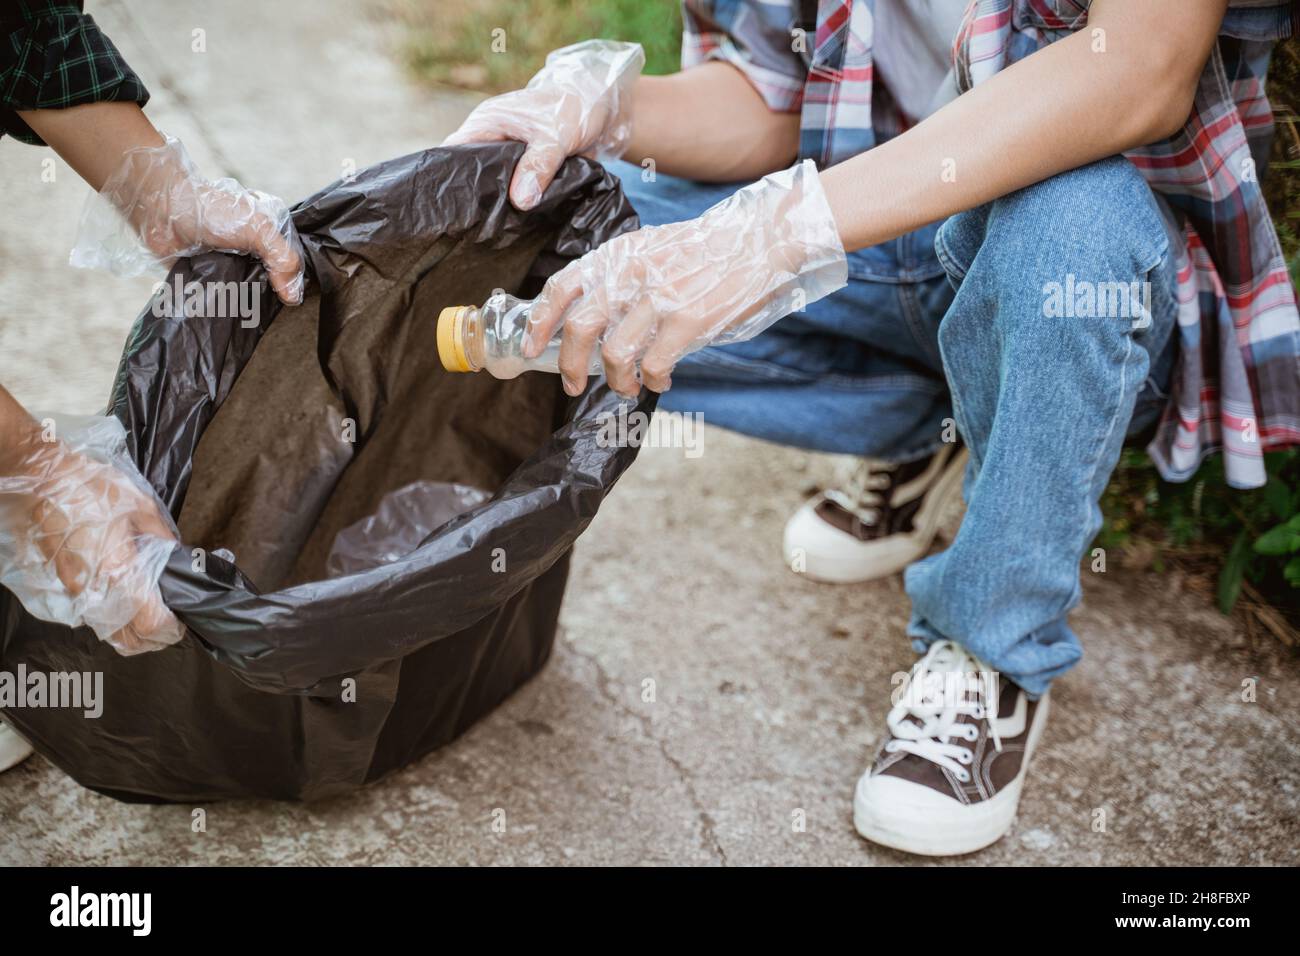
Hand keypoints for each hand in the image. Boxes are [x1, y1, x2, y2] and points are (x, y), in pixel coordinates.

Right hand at [0, 420, 183, 655]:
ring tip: (152, 616)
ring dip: (131, 632)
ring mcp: (74, 590)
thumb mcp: (141, 506)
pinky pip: (90, 613)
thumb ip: (162, 537)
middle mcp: (93, 590)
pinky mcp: (62, 583)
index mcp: (118, 572)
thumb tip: (176, 556)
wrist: (43, 480)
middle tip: (171, 625)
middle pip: (127, 639)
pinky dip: (111, 617)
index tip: (182, 623)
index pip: (148, 623)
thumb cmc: (91, 489)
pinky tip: (125, 602)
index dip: (170, 630)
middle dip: (153, 640)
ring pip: (106, 630)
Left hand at [71, 135, 304, 304]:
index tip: (289, 299)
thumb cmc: (212, 210)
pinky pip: (222, 297)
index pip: (290, 264)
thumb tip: (293, 297)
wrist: (162, 208)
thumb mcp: (258, 230)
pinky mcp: (208, 277)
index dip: (293, 282)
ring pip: (247, 292)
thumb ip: (281, 259)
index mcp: (269, 233)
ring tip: (247, 317)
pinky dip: (224, 306)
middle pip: (271, 281)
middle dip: (269, 296)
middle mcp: (252, 249)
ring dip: (246, 304)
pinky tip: (228, 315)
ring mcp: (230, 264)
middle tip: (266, 310)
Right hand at [443, 40, 643, 209]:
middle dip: (474, 196)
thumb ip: (538, 166)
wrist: (602, 108)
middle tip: (476, 225)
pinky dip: (517, 202)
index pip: (452, 151)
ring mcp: (508, 153)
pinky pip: (515, 188)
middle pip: (471, 171)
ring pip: (494, 182)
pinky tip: (517, 223)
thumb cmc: (573, 109)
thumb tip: (520, 202)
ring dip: (498, 202)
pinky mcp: (526, 167)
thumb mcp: (554, 137)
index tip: (451, 205)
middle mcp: (492, 137)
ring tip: (494, 229)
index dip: (449, 175)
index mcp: (487, 122)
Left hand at [522, 159, 848, 395]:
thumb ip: (620, 275)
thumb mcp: (651, 248)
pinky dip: (653, 382)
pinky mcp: (687, 321)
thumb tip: (593, 317)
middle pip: (578, 328)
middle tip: (572, 385)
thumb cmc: (705, 250)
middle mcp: (630, 274)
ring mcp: (658, 297)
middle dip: (568, 365)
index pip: (561, 287)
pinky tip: (660, 382)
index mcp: (617, 255)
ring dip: (616, 381)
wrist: (758, 241)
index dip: (539, 322)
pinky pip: (654, 365)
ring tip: (628, 387)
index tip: (531, 348)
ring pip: (614, 354)